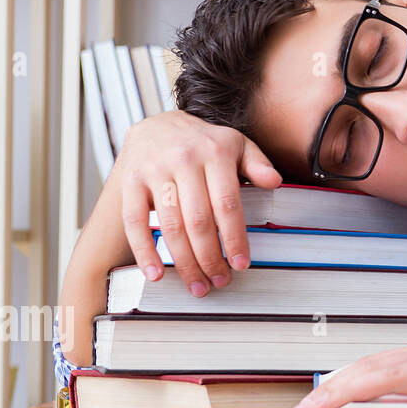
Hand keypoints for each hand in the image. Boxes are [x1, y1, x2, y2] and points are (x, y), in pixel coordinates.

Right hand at [119, 110, 282, 297]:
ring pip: (170, 224)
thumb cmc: (204, 141)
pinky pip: (134, 221)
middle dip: (210, 257)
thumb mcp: (236, 144)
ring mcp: (155, 171)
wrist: (158, 123)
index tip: (241, 264)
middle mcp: (184, 160)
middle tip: (220, 281)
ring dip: (184, 261)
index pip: (227, 203)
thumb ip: (257, 163)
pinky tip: (154, 274)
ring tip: (197, 284)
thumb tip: (275, 181)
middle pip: (198, 220)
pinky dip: (144, 250)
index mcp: (215, 153)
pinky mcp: (131, 181)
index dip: (234, 238)